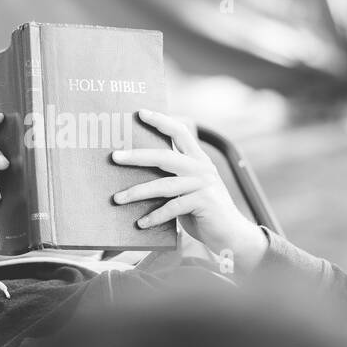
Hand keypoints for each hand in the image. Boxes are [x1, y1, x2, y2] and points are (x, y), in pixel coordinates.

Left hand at [112, 110, 268, 272]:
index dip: (161, 121)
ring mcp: (203, 185)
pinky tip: (141, 223)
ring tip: (117, 198)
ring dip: (137, 192)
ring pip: (164, 185)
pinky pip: (172, 208)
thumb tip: (137, 172)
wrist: (232, 234)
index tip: (140, 113)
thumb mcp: (190, 188)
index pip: (180, 132)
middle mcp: (202, 168)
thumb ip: (173, 177)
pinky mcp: (203, 203)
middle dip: (137, 156)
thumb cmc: (203, 211)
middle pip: (164, 157)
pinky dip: (155, 216)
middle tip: (114, 157)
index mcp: (198, 159)